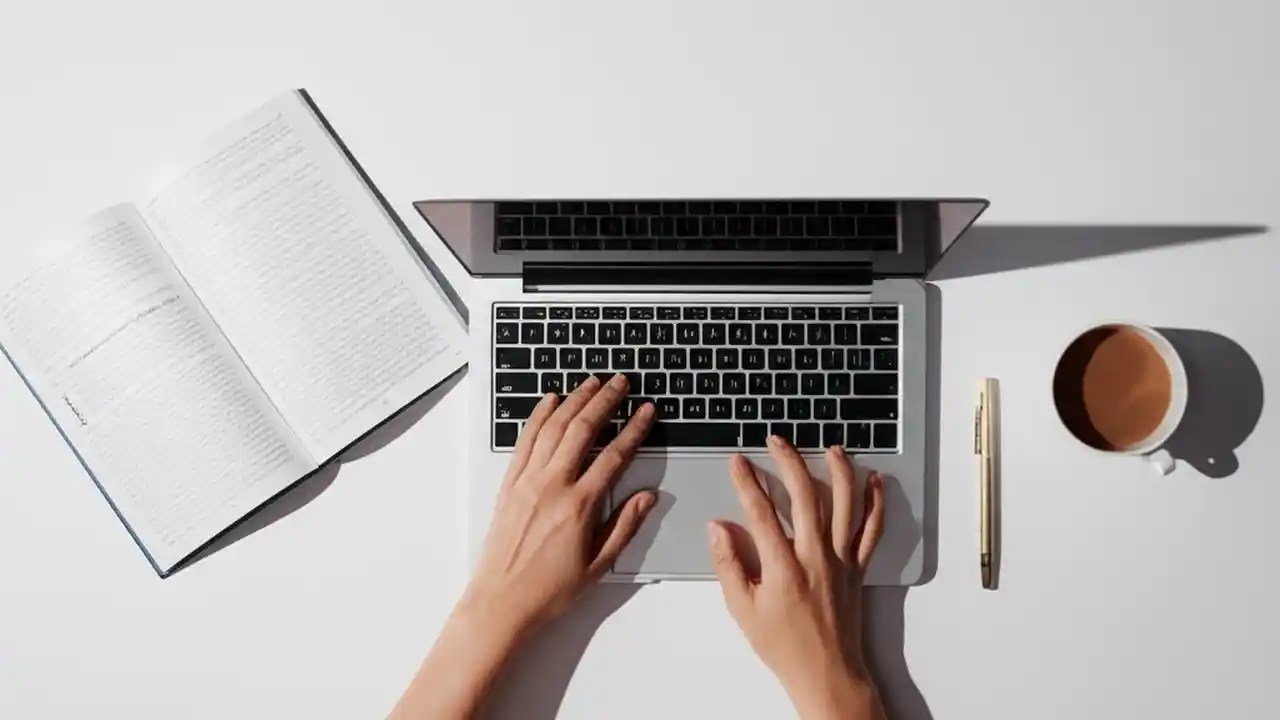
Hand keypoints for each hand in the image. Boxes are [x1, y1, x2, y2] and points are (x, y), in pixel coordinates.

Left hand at [391, 374, 654, 718]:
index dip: (634, 429)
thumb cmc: (549, 590)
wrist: (500, 602)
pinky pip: (525, 441)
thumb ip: (624, 525)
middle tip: (621, 383)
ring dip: (574, 400)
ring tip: (591, 382)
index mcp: (580, 506)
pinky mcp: (510, 484)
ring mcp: (528, 481)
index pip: (615, 455)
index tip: (646, 411)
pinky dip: (538, 416)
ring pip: (554, 427)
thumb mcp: (598, 565)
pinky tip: (550, 401)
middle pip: (583, 429)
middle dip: (605, 401)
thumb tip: (648, 496)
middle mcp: (553, 485)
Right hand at [708, 436, 885, 719]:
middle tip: (777, 442)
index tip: (737, 462)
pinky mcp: (858, 568)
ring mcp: (841, 561)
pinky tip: (875, 481)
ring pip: (845, 505)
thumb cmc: (783, 645)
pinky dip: (876, 503)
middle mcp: (816, 558)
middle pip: (806, 497)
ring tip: (831, 448)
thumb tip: (718, 528)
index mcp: (783, 569)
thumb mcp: (742, 609)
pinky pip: (871, 530)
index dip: (747, 483)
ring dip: (839, 472)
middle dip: (789, 463)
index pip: (762, 513)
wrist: (826, 673)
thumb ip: (729, 564)